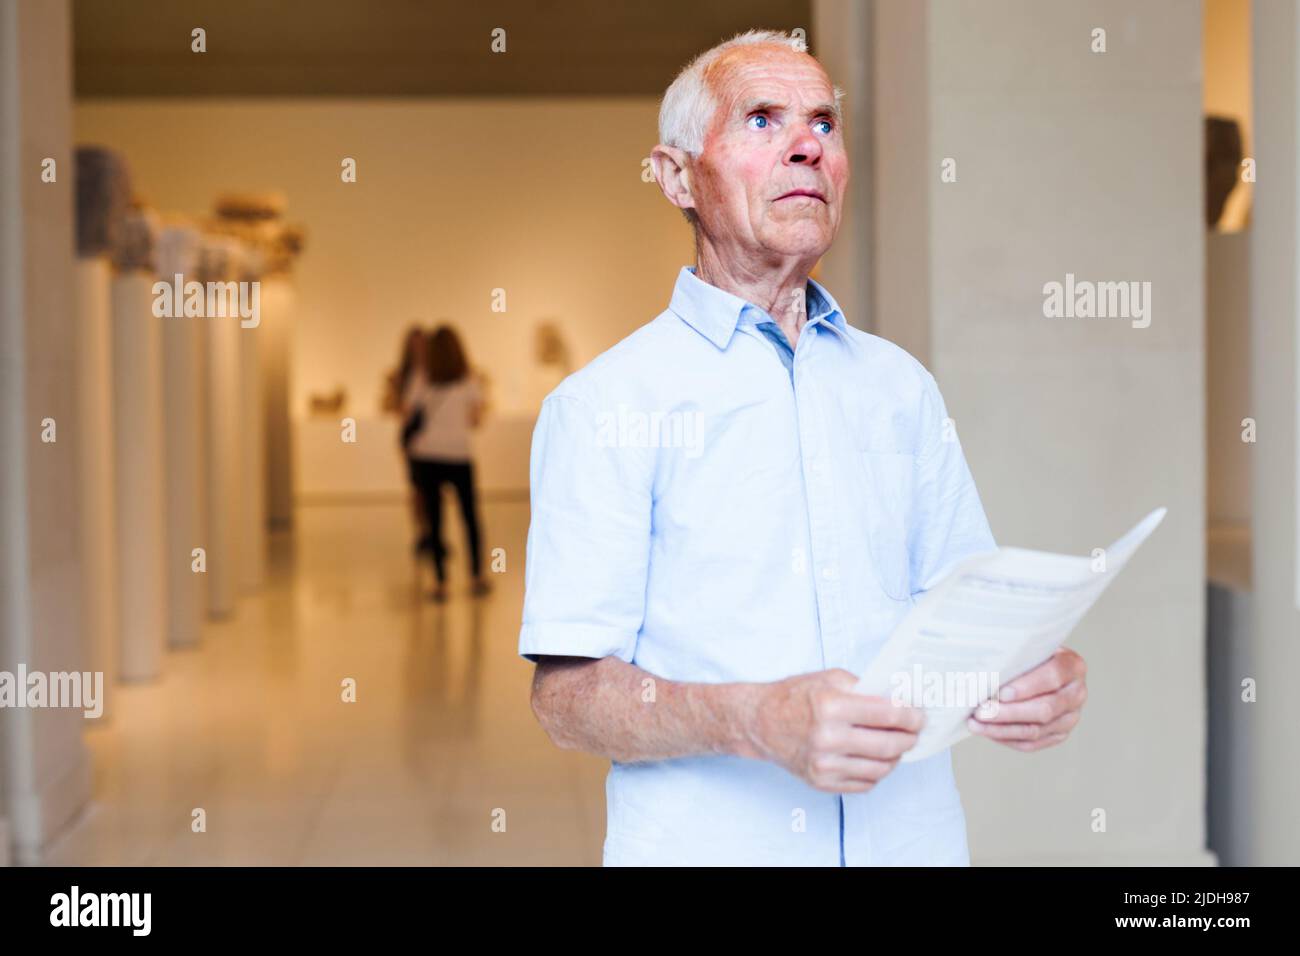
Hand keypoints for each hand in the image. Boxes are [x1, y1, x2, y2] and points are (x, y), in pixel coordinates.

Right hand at [741, 668, 923, 792]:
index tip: (919, 716)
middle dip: (909, 738)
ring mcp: (824, 764)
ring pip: (881, 768)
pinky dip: (876, 772)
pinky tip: (874, 758)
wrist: (760, 722)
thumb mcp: (829, 679)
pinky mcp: (821, 782)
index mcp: (831, 707)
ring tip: (894, 745)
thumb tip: (901, 699)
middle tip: (914, 732)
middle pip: (890, 745)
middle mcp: (828, 738)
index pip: (888, 714)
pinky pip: (864, 784)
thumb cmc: (794, 697)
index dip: (912, 716)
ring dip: (895, 757)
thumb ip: (865, 688)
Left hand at [968, 648, 1086, 751]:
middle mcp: (1076, 693)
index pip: (1052, 676)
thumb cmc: (1030, 656)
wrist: (1044, 668)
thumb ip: (1014, 657)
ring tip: (977, 725)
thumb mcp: (1027, 648)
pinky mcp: (1060, 734)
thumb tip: (984, 672)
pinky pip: (1032, 743)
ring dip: (1002, 730)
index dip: (1026, 687)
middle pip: (1044, 709)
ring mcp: (1070, 717)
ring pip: (1036, 730)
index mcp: (1073, 666)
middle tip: (981, 712)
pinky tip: (989, 732)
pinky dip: (1007, 739)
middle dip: (1009, 713)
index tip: (1001, 693)